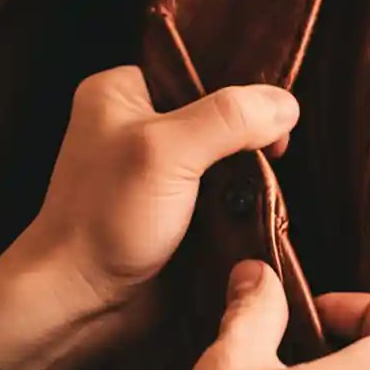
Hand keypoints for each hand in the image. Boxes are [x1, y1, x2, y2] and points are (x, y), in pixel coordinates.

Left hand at [0, 67, 298, 369]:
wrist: (83, 302)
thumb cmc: (104, 220)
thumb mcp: (166, 151)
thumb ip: (228, 119)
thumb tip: (286, 104)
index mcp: (123, 91)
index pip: (200, 68)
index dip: (241, 88)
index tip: (274, 116)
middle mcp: (140, 125)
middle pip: (222, 114)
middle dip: (251, 138)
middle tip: (274, 157)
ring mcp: (162, 172)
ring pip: (230, 158)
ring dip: (253, 178)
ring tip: (262, 193)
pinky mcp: (180, 211)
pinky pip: (227, 195)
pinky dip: (246, 205)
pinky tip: (256, 215)